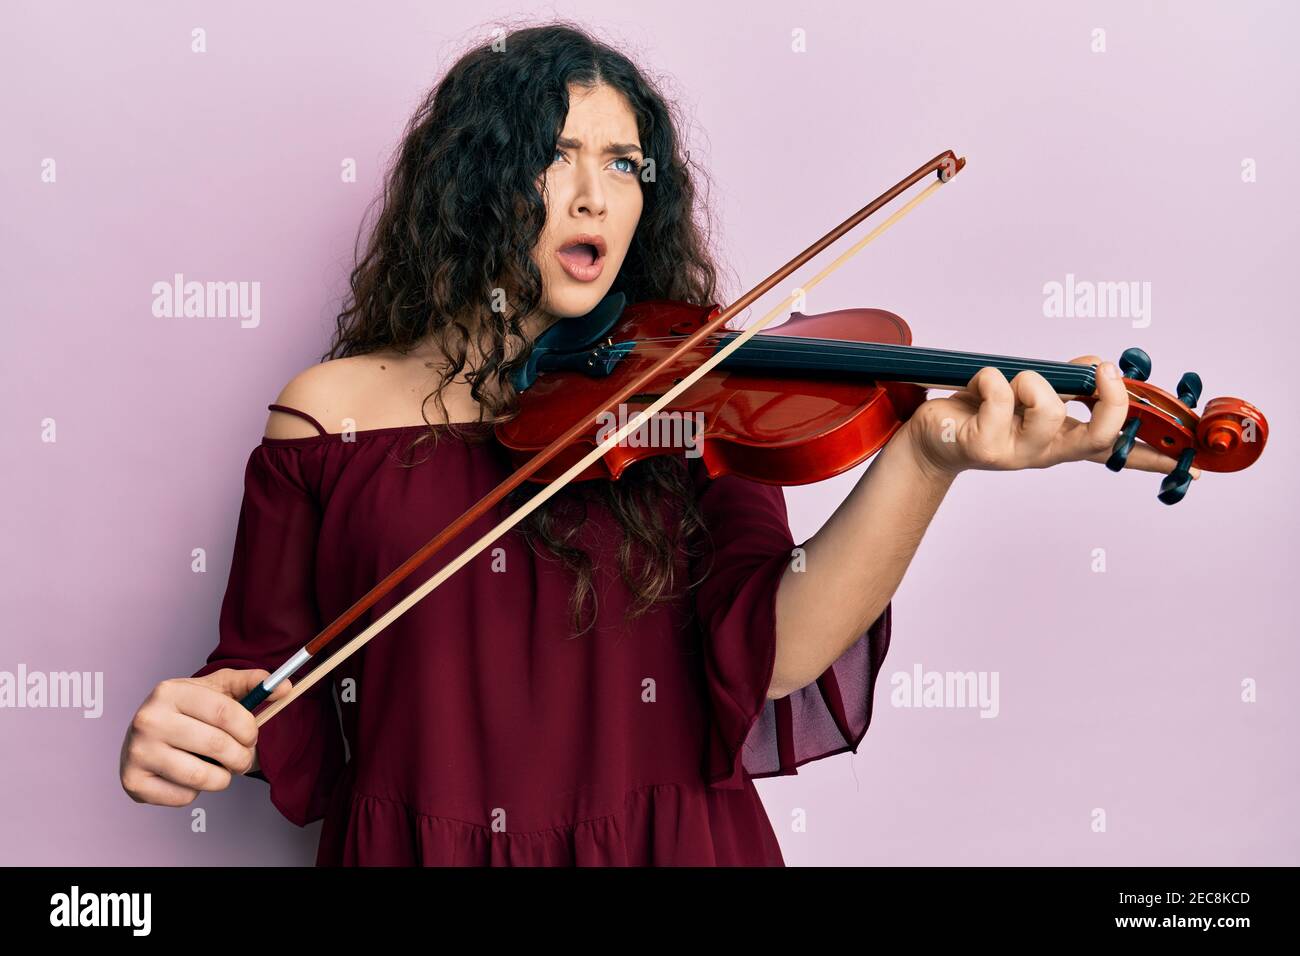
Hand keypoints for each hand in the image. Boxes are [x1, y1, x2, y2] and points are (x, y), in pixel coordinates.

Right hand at [119, 668, 291, 807]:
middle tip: (241, 757)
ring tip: (219, 768)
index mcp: (171, 691)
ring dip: (222, 778)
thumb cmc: (189, 710)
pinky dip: (196, 792)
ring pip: (201, 777)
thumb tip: (285, 687)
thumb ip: (252, 684)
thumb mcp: (218, 688)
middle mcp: (148, 720)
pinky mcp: (133, 781)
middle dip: (241, 757)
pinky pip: (183, 797)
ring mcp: (137, 751)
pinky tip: (188, 775)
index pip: (225, 712)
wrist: (147, 733)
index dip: (249, 729)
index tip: (253, 736)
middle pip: (216, 745)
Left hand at [900, 355, 1200, 481]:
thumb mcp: (1032, 392)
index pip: (1117, 450)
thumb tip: (1097, 367)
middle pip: (1100, 435)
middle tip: (1098, 370)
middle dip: (1108, 397)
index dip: (1154, 455)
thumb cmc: (984, 410)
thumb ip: (1067, 380)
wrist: (932, 438)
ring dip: (1029, 380)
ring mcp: (1016, 453)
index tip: (1190, 460)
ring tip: (1009, 382)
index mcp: (1065, 440)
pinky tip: (977, 387)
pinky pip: (998, 394)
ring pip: (1045, 408)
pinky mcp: (983, 447)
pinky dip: (989, 378)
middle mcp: (1047, 452)